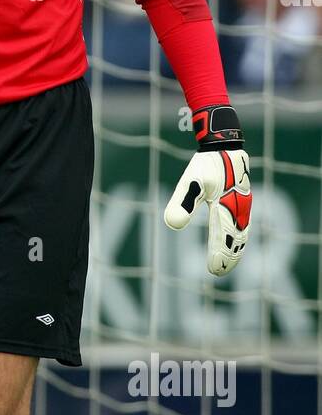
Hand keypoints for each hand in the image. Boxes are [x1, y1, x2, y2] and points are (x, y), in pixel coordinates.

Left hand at [164, 105, 251, 275]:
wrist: (223, 142)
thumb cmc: (208, 162)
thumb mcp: (192, 181)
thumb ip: (184, 202)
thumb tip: (172, 224)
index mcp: (228, 206)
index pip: (224, 238)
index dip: (220, 255)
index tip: (213, 270)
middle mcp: (239, 207)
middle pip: (236, 238)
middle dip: (229, 256)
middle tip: (219, 272)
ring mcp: (242, 203)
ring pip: (241, 231)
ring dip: (235, 247)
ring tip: (228, 261)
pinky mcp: (241, 198)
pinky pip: (242, 222)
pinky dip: (238, 235)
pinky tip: (233, 240)